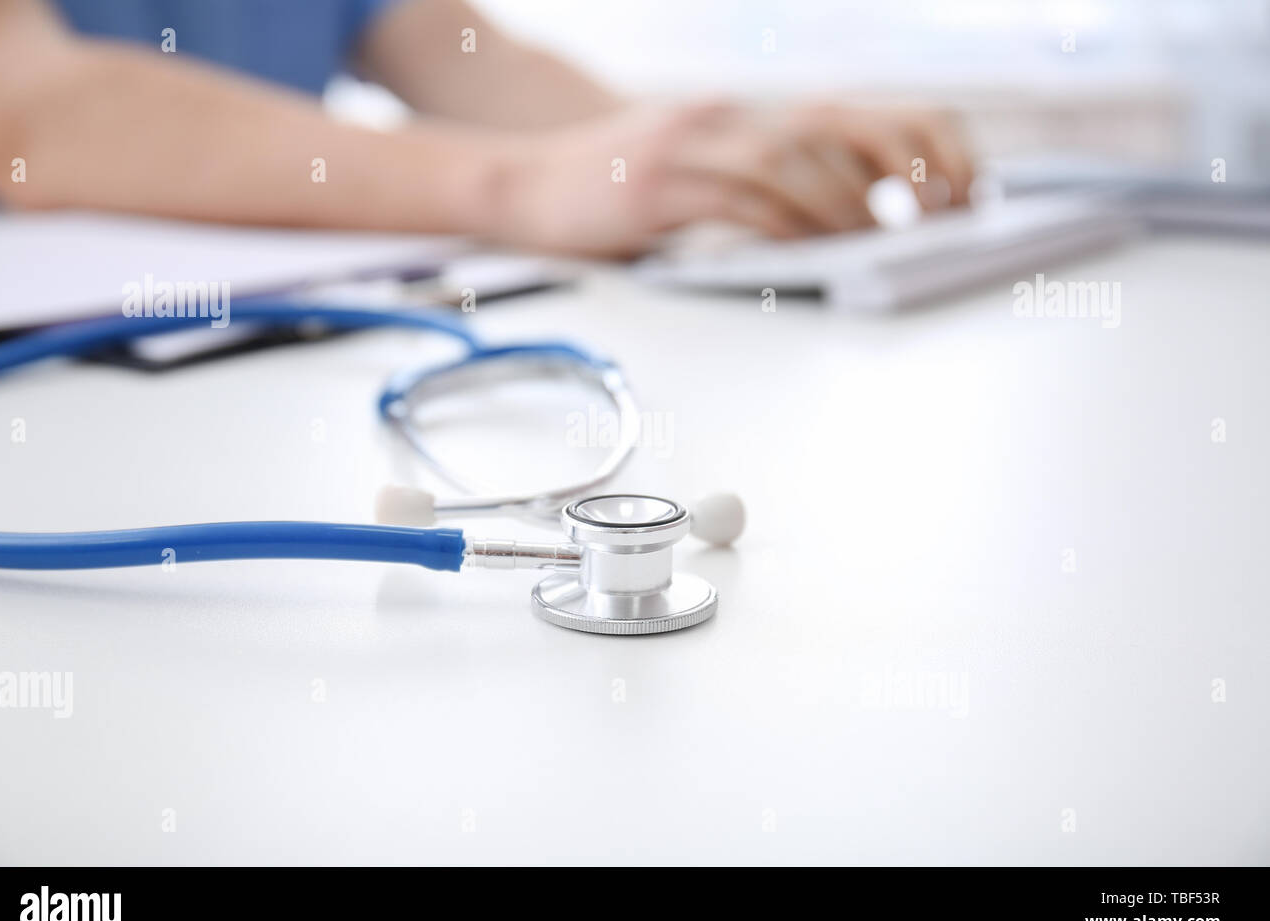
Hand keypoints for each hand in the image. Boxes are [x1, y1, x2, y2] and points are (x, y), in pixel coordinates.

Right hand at [489, 99, 973, 255]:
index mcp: (744, 113)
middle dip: (903, 164)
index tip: (960, 187)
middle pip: (838, 120)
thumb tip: (849, 216)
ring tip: (874, 238)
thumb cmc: (616, 190)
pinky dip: (781, 222)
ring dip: (845, 201)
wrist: (524, 185)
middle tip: (940, 211)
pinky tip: (807, 247)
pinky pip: (734, 198)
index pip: (854, 110)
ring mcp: (689, 145)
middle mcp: (726, 116)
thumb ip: (766, 183)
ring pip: (790, 158)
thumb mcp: (700, 173)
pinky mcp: (656, 185)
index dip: (919, 141)